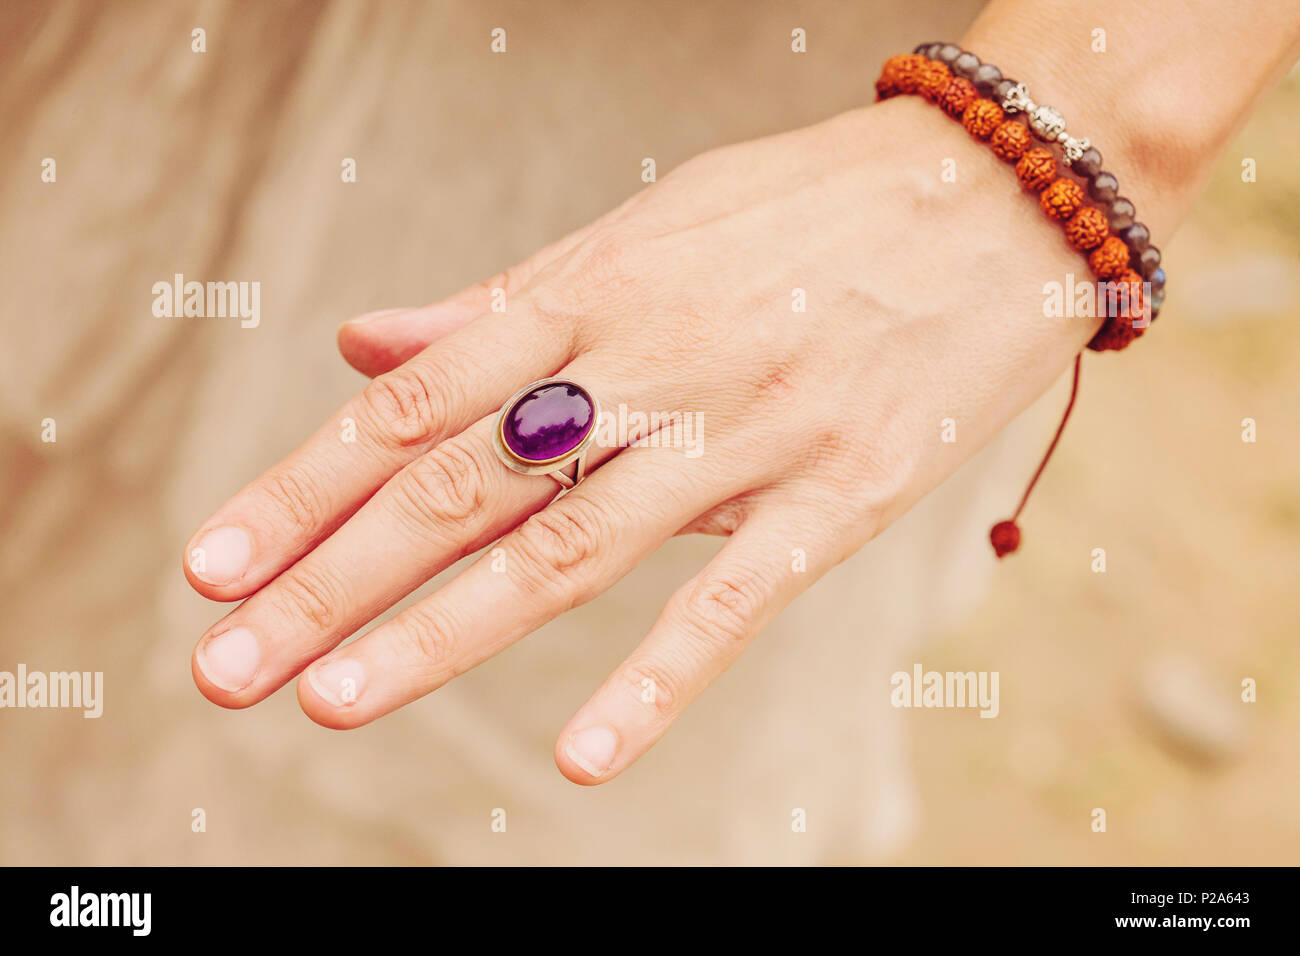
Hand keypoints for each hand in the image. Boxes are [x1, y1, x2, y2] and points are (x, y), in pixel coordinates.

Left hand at [185, 96, 1099, 782]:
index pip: (415, 403)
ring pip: (570, 546)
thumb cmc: (805, 215)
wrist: (994, 197)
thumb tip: (364, 343)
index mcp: (589, 290)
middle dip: (333, 579)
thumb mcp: (640, 232)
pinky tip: (577, 759)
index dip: (305, 488)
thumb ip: (502, 305)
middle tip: (225, 666)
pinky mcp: (839, 495)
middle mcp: (646, 362)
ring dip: (445, 632)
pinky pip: (735, 597)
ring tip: (331, 701)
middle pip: (463, 485)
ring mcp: (744, 432)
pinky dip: (655, 680)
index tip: (213, 565)